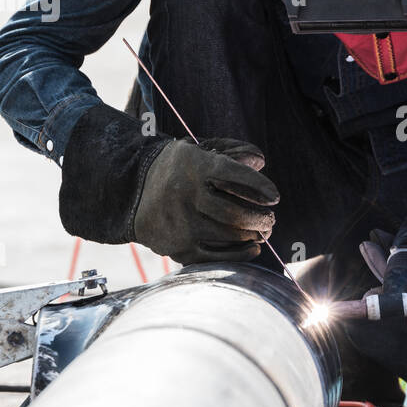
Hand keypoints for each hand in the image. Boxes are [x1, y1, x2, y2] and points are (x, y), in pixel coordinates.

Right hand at [133, 138, 278, 263]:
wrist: (131, 191)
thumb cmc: (177, 168)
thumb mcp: (199, 149)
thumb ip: (231, 151)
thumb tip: (261, 162)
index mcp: (193, 166)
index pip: (233, 174)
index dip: (258, 186)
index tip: (275, 197)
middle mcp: (185, 195)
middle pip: (234, 212)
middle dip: (260, 218)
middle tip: (271, 219)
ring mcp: (180, 224)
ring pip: (228, 235)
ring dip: (253, 235)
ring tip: (263, 231)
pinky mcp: (178, 248)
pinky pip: (216, 256)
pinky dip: (239, 254)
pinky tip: (253, 248)